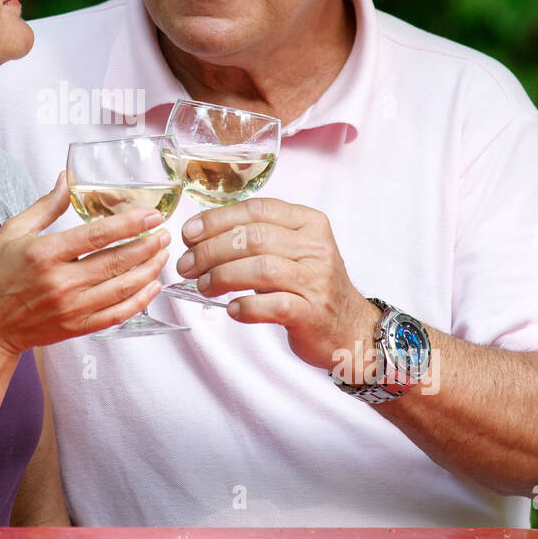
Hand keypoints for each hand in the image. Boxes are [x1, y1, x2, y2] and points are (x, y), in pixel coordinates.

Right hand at [0, 171, 170, 357]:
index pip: (97, 235)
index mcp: (44, 254)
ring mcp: (70, 308)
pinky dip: (138, 301)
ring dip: (148, 270)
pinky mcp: (76, 327)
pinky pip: (116, 315)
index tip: (152, 214)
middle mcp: (61, 282)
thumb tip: (68, 177)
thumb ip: (46, 206)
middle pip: (116, 262)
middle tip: (165, 233)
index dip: (130, 224)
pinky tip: (152, 287)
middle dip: (147, 246)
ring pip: (122, 288)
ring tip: (163, 255)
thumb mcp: (12, 231)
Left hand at [174, 198, 377, 371]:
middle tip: (187, 266)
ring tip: (203, 286)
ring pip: (260, 269)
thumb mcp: (291, 249)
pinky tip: (232, 309)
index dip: (217, 219)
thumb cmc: (310, 286)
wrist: (351, 328)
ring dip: (222, 277)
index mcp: (308, 222)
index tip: (189, 233)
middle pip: (253, 238)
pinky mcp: (313, 313)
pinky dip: (246, 306)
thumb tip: (200, 234)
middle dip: (210, 251)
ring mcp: (316, 280)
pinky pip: (272, 305)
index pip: (257, 210)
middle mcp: (315, 247)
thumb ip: (257, 236)